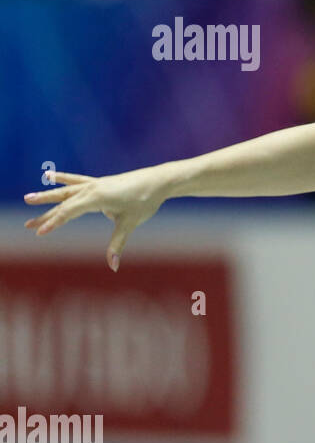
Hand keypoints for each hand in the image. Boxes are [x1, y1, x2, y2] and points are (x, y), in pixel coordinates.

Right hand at [22, 168, 166, 269]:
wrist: (158, 181)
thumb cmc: (145, 201)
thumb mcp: (130, 223)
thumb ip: (117, 244)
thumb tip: (113, 266)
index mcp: (97, 197)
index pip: (69, 211)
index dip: (54, 223)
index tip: (40, 233)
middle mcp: (92, 189)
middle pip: (63, 203)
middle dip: (45, 215)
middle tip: (27, 225)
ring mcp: (95, 184)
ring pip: (66, 191)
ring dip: (47, 196)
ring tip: (28, 199)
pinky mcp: (100, 183)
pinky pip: (76, 181)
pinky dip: (63, 179)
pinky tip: (49, 176)